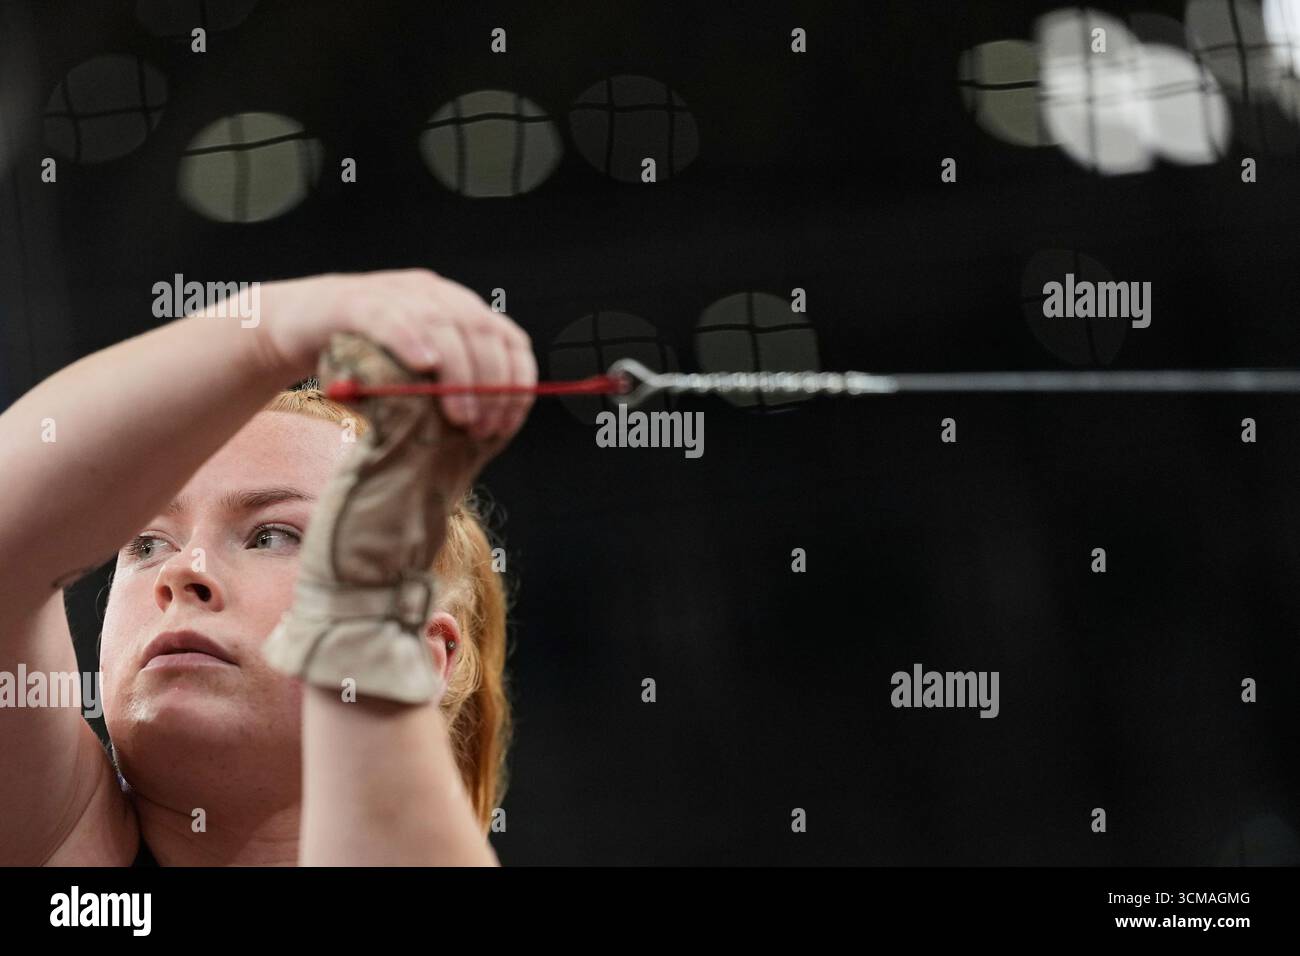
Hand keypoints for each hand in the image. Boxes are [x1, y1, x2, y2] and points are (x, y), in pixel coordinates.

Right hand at [254, 269, 536, 441]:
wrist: (294, 327)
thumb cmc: (361, 358)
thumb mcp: (412, 377)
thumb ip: (446, 391)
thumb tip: (490, 430)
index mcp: (458, 308)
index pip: (507, 337)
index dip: (517, 379)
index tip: (509, 421)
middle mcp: (433, 293)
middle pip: (479, 331)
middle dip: (490, 383)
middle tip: (482, 426)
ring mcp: (394, 291)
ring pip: (441, 324)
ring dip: (459, 374)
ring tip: (460, 415)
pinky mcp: (355, 300)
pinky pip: (389, 316)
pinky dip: (411, 340)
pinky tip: (425, 367)